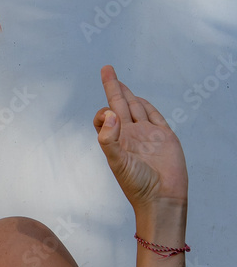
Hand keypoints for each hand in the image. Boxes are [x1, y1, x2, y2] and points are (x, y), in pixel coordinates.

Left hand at [93, 65, 187, 208]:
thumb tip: (110, 114)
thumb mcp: (118, 162)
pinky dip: (147, 106)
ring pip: (137, 108)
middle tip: (107, 68)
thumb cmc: (137, 184)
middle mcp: (130, 135)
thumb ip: (110, 140)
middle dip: (113, 87)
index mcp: (116, 140)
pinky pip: (154, 116)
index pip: (104, 118)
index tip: (108, 116)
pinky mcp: (164, 137)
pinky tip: (139, 99)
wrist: (162, 197)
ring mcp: (147, 135)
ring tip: (119, 81)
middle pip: (119, 105)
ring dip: (128, 94)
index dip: (102, 112)